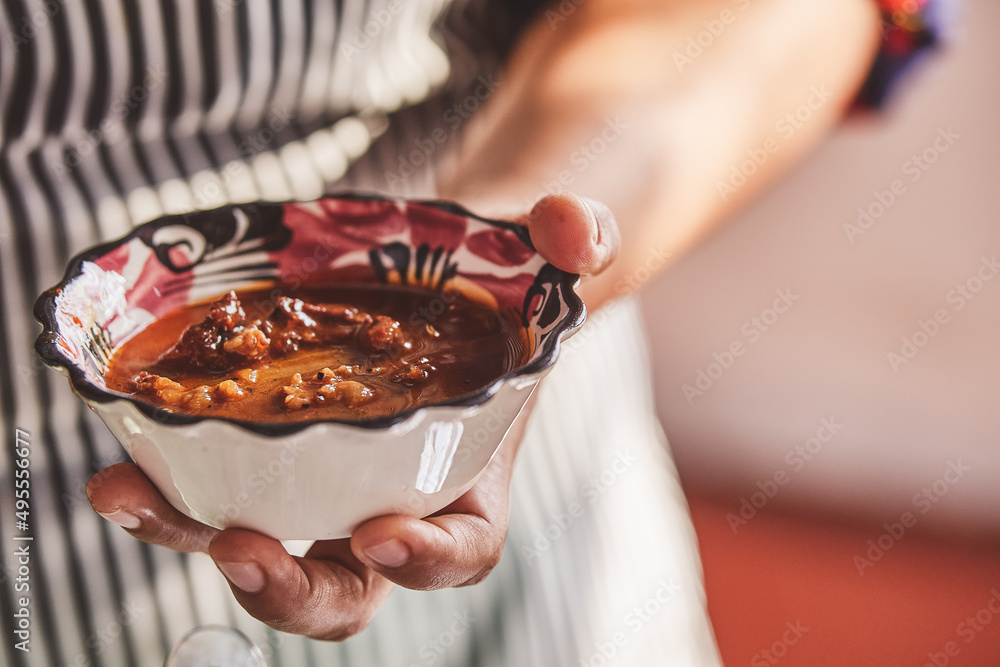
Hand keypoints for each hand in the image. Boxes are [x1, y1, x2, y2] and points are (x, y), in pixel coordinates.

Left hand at [87, 193, 618, 639]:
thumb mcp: (547, 247)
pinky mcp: (269, 447)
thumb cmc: (499, 275)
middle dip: (295, 590)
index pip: (462, 548)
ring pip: (264, 550)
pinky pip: (217, 489)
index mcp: (468, 473)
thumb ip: (574, 233)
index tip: (385, 533)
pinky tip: (123, 461)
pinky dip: (169, 488)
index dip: (429, 560)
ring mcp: (324, 480)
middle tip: (247, 550)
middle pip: (348, 586)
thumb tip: (568, 229)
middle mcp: (391, 495)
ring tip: (132, 495)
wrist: (441, 266)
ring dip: (195, 537)